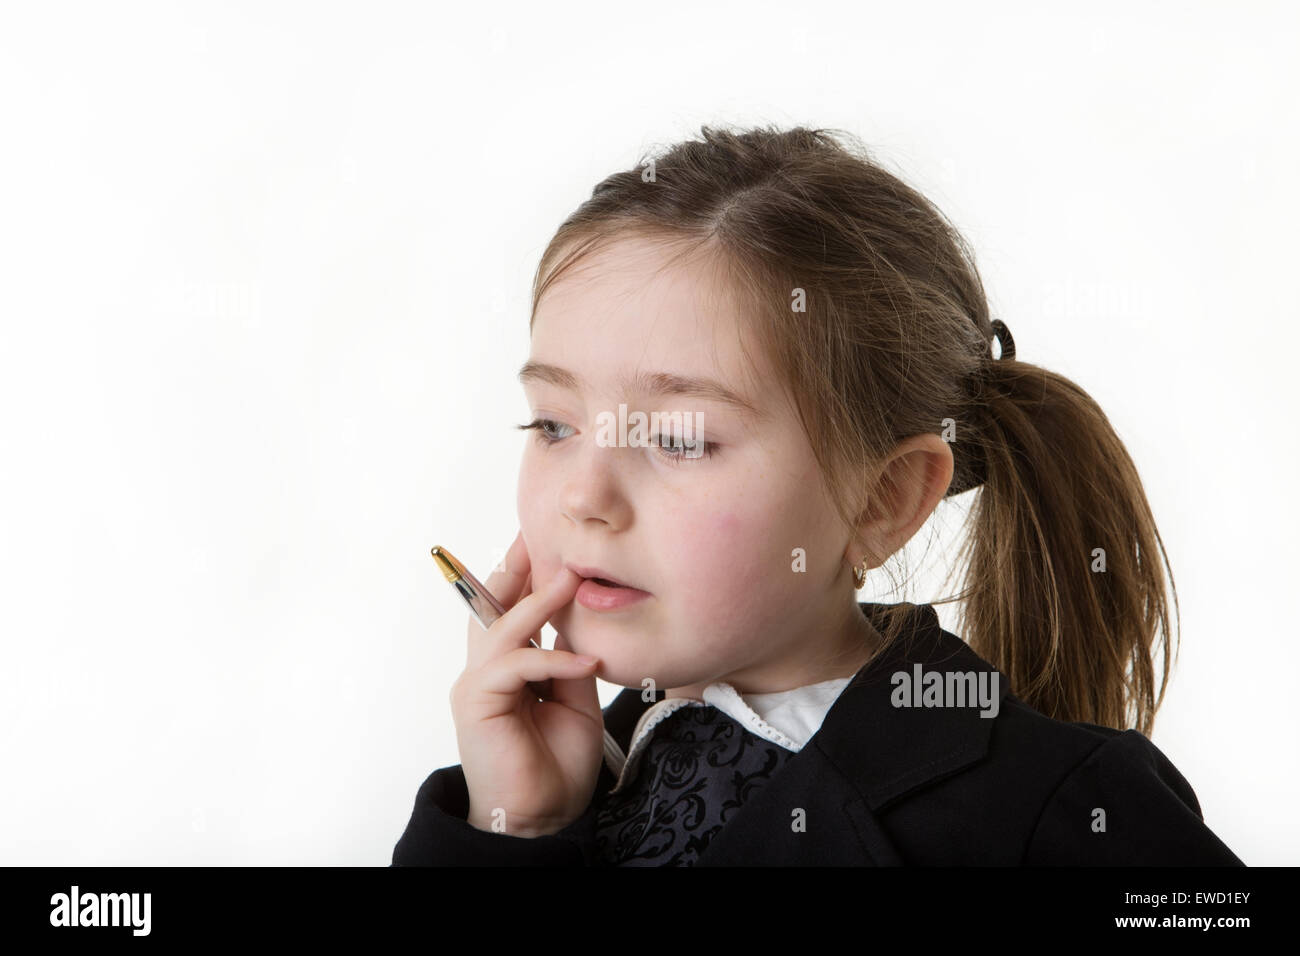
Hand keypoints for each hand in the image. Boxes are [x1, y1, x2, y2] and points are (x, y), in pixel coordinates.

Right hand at [449, 531, 603, 836]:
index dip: (524, 575)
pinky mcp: (476, 704)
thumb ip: (568, 659)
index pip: (508, 609)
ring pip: (500, 628)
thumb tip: (576, 621)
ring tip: (569, 581)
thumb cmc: (555, 764)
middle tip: (536, 534)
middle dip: (513, 567)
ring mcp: (476, 685)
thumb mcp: (575, 698)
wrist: (543, 817)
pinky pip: (514, 666)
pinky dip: (551, 658)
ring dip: (536, 602)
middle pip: (490, 606)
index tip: (546, 542)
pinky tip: (586, 661)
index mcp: (506, 668)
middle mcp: (484, 671)